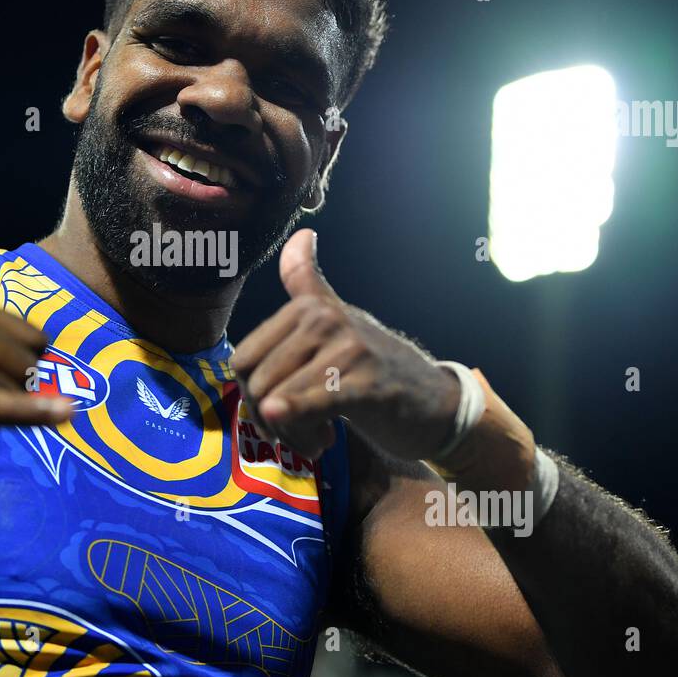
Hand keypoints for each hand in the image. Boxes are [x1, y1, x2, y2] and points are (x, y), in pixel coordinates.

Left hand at [230, 229, 459, 463]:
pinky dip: (300, 425)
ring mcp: (348, 349)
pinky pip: (312, 405)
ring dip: (292, 436)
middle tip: (299, 433)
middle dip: (267, 420)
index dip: (252, 396)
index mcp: (308, 307)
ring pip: (277, 401)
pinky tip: (319, 441)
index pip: (244, 360)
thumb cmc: (373, 364)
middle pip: (256, 383)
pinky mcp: (367, 384)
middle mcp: (325, 319)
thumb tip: (301, 234)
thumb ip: (308, 282)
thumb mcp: (337, 318)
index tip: (279, 410)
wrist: (433, 400)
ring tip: (316, 440)